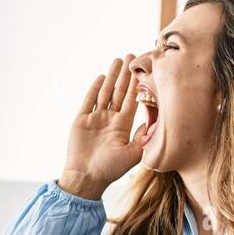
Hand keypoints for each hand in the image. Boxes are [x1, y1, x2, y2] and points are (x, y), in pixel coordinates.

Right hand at [58, 55, 144, 200]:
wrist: (86, 178)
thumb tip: (152, 120)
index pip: (132, 101)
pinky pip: (89, 100)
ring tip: (118, 60)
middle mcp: (110, 120)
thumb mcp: (132, 155)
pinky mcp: (82, 120)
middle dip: (126, 75)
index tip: (143, 70)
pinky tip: (103, 76)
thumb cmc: (110, 170)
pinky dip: (95, 88)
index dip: (137, 85)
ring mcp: (96, 118)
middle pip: (119, 92)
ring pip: (105, 92)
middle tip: (132, 56)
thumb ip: (142, 137)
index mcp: (123, 126)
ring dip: (112, 76)